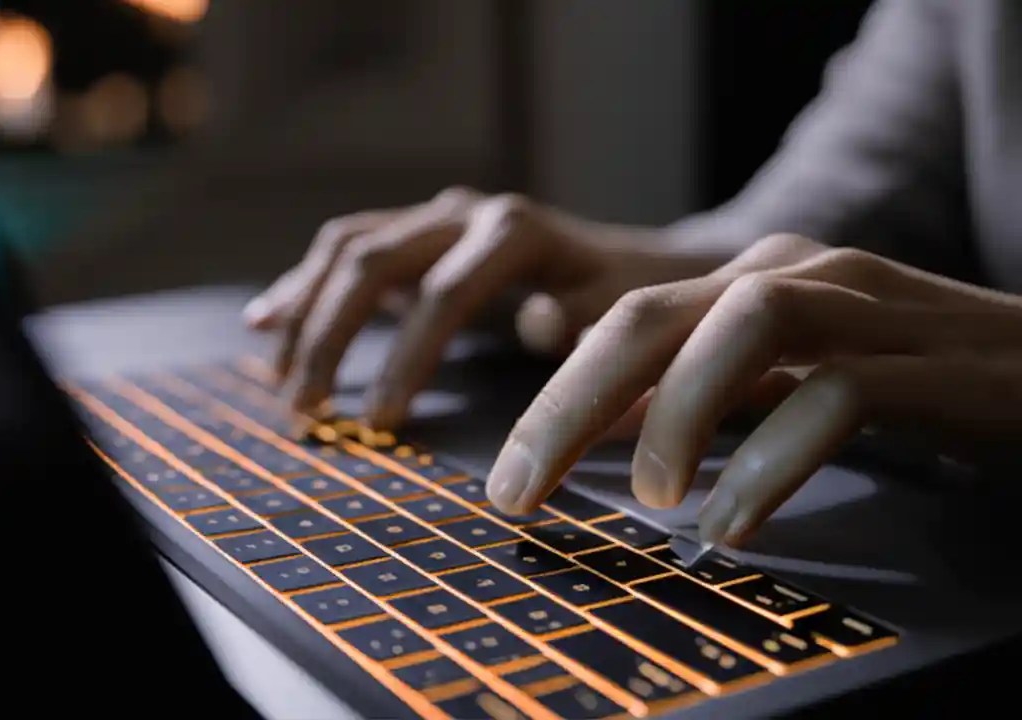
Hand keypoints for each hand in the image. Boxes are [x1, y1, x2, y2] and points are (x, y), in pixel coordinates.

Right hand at [244, 187, 726, 428]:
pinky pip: (346, 250)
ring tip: (281, 381)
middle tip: (305, 411)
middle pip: (371, 262)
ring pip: (347, 250)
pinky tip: (265, 321)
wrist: (647, 265)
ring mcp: (436, 217)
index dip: (406, 358)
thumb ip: (589, 321)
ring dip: (306, 313)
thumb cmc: (640, 303)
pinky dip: (305, 286)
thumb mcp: (630, 315)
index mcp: (515, 231)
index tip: (380, 422)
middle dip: (330, 337)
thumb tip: (539, 321)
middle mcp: (465, 212)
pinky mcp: (419, 232)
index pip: (442, 292)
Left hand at [485, 233, 1021, 546]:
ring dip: (678, 412)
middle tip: (519, 491)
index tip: (506, 481)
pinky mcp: (935, 362)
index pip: (619, 323)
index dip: (550, 398)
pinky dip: (775, 458)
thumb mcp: (783, 381)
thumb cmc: (909, 380)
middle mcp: (797, 274)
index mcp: (748, 280)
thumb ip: (700, 393)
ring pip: (743, 326)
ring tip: (646, 496)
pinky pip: (840, 393)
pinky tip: (735, 522)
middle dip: (568, 403)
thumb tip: (602, 425)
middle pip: (651, 315)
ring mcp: (870, 309)